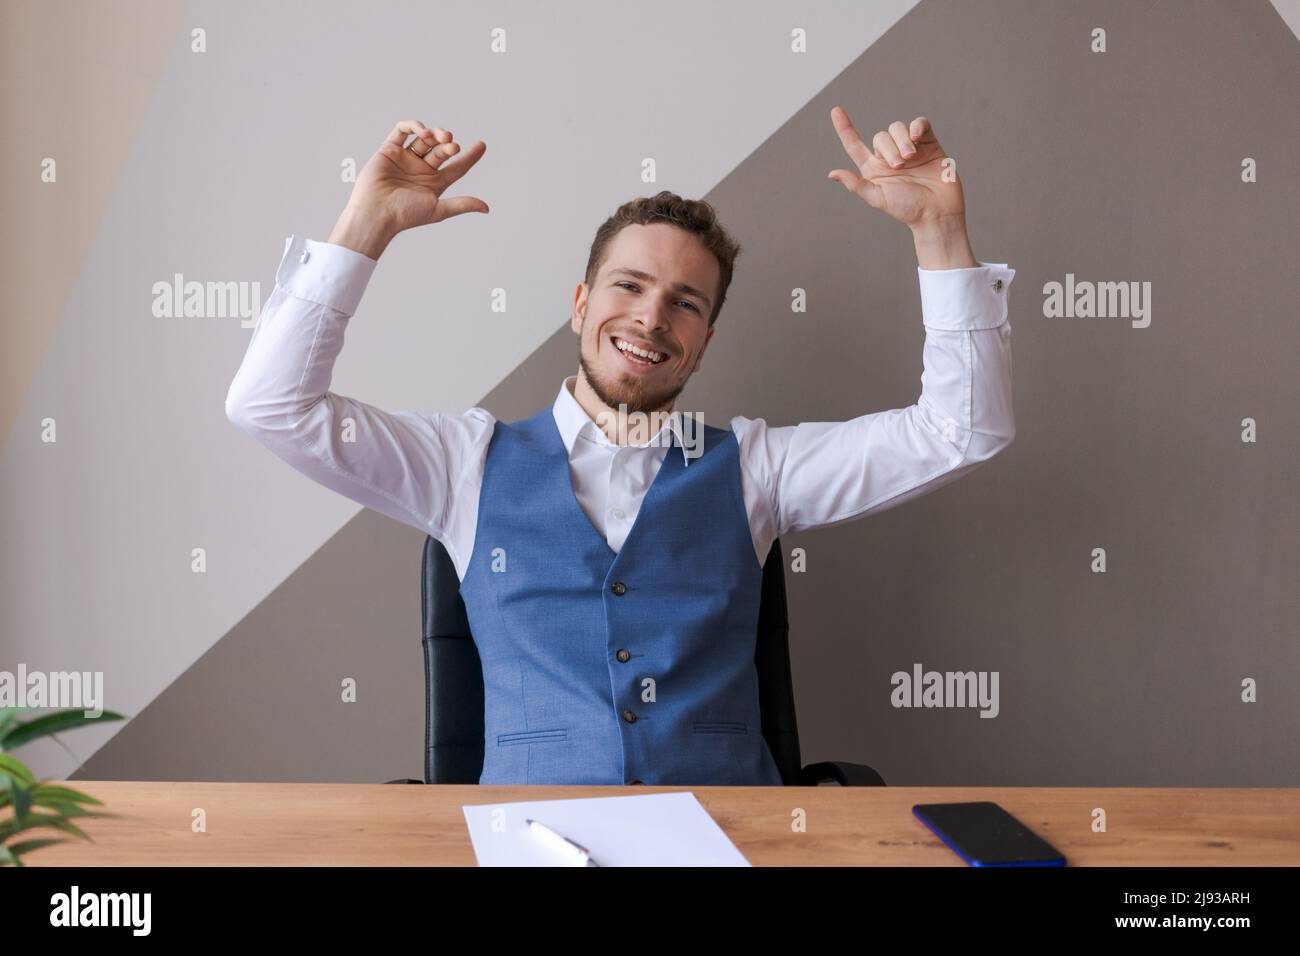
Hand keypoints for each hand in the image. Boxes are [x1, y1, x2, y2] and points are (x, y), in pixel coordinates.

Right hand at [347, 119, 489, 234]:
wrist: (376, 212)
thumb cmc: (406, 215)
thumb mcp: (438, 210)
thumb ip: (462, 205)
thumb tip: (486, 208)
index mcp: (434, 183)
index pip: (457, 167)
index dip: (470, 156)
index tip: (482, 145)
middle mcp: (421, 169)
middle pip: (440, 150)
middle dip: (448, 145)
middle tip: (453, 145)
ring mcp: (405, 158)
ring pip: (424, 139)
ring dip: (434, 134)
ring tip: (441, 137)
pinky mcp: (389, 150)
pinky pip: (401, 131)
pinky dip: (413, 126)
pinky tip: (422, 131)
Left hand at [826, 107, 964, 230]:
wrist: (937, 211)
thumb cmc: (907, 209)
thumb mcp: (877, 198)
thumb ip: (855, 184)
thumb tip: (832, 174)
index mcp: (873, 169)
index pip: (854, 144)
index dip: (845, 128)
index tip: (835, 110)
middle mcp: (889, 156)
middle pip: (881, 136)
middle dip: (889, 148)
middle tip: (900, 166)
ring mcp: (910, 148)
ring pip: (898, 128)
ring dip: (902, 140)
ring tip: (911, 157)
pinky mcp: (928, 144)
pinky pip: (920, 124)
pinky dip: (918, 126)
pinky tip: (918, 137)